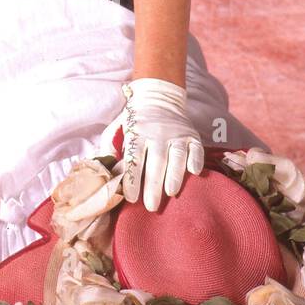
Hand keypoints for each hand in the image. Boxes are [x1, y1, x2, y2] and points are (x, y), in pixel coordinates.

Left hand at [98, 77, 205, 212]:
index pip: (134, 159)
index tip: (131, 199)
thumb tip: (108, 171)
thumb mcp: (116, 128)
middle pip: (156, 162)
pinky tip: (193, 173)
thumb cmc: (134, 120)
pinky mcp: (192, 135)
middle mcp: (157, 133)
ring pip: (177, 156)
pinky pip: (196, 149)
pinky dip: (195, 160)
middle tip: (151, 207)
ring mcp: (177, 133)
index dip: (133, 180)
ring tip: (170, 193)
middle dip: (153, 186)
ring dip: (174, 176)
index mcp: (137, 132)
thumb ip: (110, 147)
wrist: (158, 97)